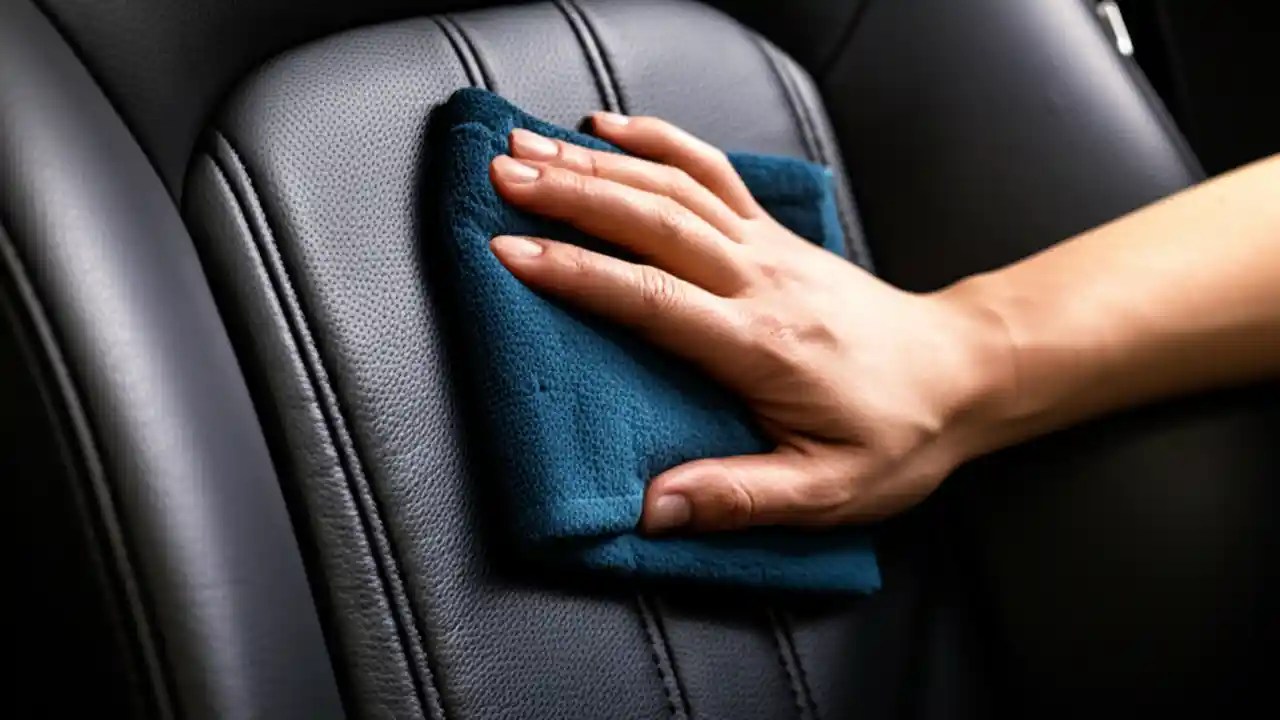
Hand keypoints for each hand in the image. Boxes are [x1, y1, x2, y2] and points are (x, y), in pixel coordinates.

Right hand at [487, 113, 1013, 533]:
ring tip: (529, 143)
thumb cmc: (898, 434)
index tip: (510, 252)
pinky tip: (610, 127)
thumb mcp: (829, 490)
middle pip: (653, 220)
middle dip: (570, 193)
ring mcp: (768, 248)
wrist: (963, 372)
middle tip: (501, 176)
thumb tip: (654, 509)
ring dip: (597, 161)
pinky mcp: (775, 235)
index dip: (577, 272)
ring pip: (675, 185)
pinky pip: (711, 172)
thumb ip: (741, 498)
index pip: (651, 298)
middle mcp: (760, 280)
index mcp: (760, 344)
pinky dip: (658, 140)